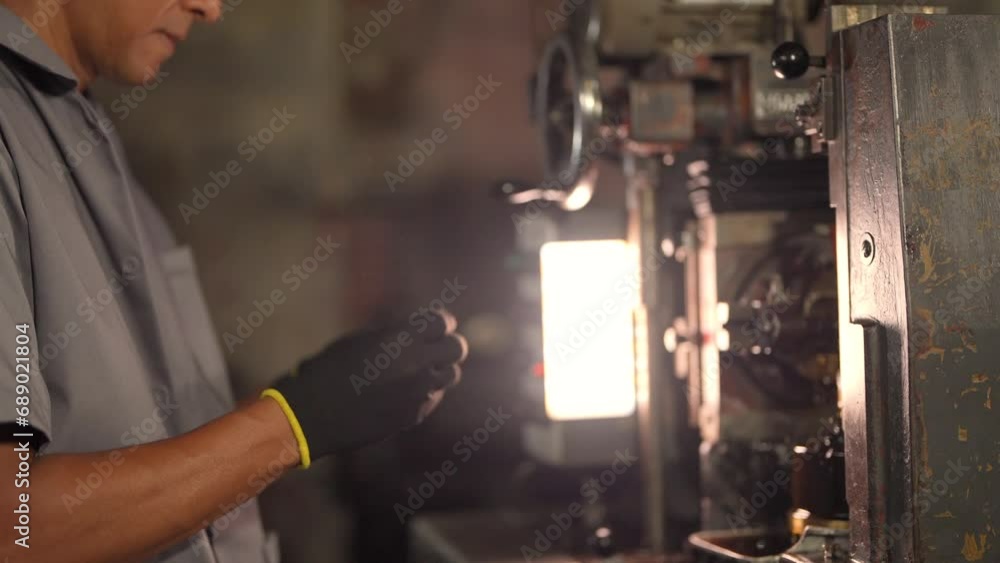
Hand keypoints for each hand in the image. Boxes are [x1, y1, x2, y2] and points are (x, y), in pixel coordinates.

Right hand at [263, 309, 467, 465]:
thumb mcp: (361, 340)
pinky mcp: (415, 415)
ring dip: (439, 370)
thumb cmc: (329, 370)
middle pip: (457, 348)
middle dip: (448, 345)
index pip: (443, 322)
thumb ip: (395, 336)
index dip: (441, 322)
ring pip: (450, 375)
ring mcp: (418, 392)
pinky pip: (432, 397)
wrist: (314, 414)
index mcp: (401, 338)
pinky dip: (425, 392)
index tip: (436, 326)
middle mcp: (417, 364)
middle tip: (435, 347)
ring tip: (420, 370)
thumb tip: (419, 333)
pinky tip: (404, 392)